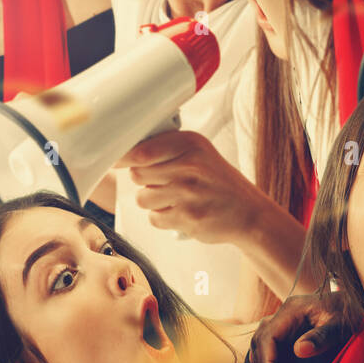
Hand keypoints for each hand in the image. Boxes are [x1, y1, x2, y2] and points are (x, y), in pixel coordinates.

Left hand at [123, 130, 260, 243]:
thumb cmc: (219, 183)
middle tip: (163, 182)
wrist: (248, 213)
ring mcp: (187, 194)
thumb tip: (124, 152)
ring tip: (174, 198)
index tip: (115, 159)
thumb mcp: (200, 154)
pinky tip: (180, 212)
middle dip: (145, 181)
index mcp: (191, 143)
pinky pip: (154, 218)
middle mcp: (189, 166)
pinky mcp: (186, 218)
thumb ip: (167, 149)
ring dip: (153, 201)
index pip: (141, 150)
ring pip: (143, 198)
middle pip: (138, 174)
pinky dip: (163, 218)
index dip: (122, 157)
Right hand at [247, 289, 359, 362]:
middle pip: (261, 340)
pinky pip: (270, 345)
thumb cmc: (348, 313)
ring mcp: (284, 321)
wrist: (354, 304)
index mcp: (293, 309)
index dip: (267, 361)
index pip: (269, 336)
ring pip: (262, 343)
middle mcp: (284, 313)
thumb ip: (322, 336)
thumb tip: (299, 350)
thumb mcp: (340, 324)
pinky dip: (268, 361)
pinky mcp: (288, 330)